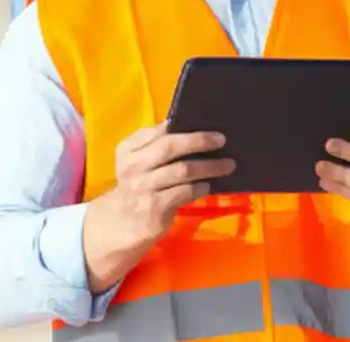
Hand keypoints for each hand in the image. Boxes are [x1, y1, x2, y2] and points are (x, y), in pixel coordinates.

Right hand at [102, 123, 235, 244]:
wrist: (122, 224)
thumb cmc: (136, 187)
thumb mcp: (137, 164)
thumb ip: (154, 146)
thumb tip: (186, 128)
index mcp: (127, 150)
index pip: (155, 132)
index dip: (181, 126)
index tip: (207, 124)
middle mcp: (133, 166)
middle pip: (169, 147)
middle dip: (198, 141)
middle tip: (221, 139)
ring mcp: (143, 187)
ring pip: (182, 170)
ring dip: (209, 166)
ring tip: (227, 164)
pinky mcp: (155, 207)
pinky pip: (185, 192)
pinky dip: (199, 188)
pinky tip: (208, 186)